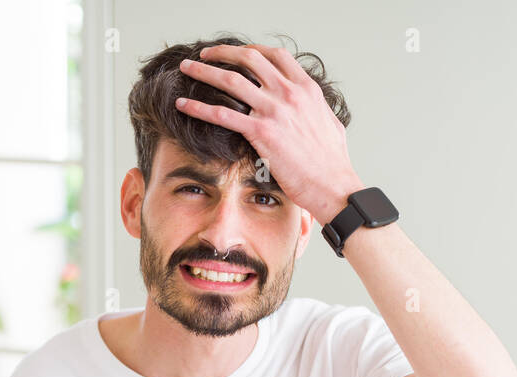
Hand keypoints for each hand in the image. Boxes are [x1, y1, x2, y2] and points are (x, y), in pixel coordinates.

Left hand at [175, 44, 363, 223]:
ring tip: (186, 69)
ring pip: (231, 80)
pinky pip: (223, 114)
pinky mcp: (262, 132)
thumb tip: (311, 106)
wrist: (333, 185)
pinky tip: (183, 105)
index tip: (237, 53)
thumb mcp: (330, 124)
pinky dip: (199, 107)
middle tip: (204, 55)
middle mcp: (289, 93)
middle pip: (249, 59)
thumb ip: (315, 109)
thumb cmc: (332, 162)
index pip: (275, 56)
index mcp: (306, 88)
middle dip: (222, 53)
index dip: (252, 50)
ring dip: (204, 71)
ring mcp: (274, 110)